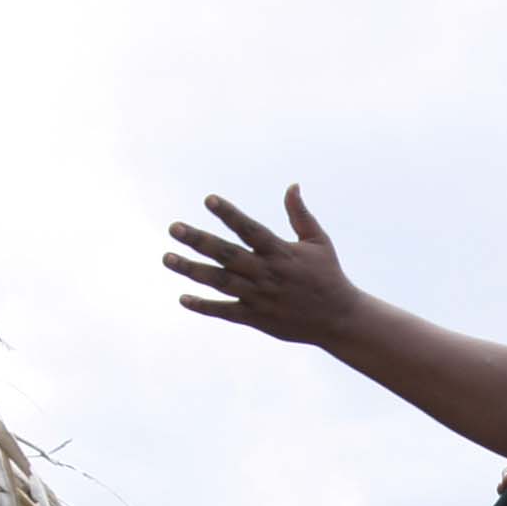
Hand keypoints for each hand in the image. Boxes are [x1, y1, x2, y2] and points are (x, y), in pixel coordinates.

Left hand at [165, 189, 359, 345]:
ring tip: (167, 258)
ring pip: (219, 282)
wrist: (338, 319)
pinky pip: (225, 312)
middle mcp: (266, 274)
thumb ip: (300, 215)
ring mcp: (259, 297)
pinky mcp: (256, 318)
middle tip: (173, 228)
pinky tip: (183, 298)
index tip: (209, 199)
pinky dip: (204, 306)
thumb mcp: (319, 242)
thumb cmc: (328, 276)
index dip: (229, 214)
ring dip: (192, 270)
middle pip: (226, 255)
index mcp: (281, 252)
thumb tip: (292, 185)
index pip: (250, 230)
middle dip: (199, 241)